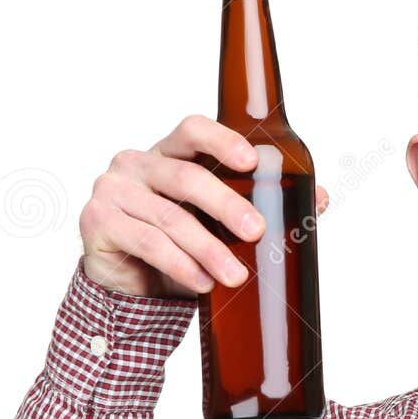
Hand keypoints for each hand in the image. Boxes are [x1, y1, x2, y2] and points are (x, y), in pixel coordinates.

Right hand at [79, 114, 329, 297]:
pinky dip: (179, 265)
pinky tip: (201, 282)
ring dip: (207, 248)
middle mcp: (136, 164)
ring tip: (234, 276)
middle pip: (186, 177)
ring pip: (169, 217)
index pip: (192, 129)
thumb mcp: (218, 225)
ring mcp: (113, 190)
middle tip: (257, 231)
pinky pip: (146, 242)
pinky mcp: (97, 222)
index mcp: (168, 153)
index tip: (252, 162)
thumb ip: (263, 205)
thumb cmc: (177, 246)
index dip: (221, 140)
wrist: (128, 289)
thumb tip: (320, 198)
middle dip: (226, 205)